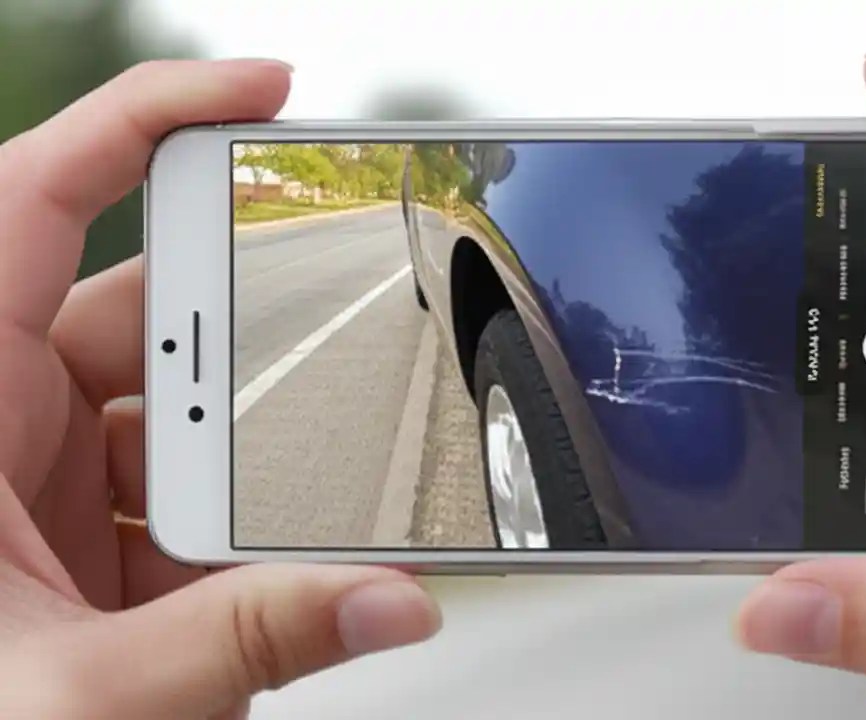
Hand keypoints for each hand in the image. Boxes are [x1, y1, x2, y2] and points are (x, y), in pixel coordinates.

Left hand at [0, 60, 440, 718]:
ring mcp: (48, 483)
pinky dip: (242, 523)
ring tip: (297, 519)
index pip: (33, 202)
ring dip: (252, 462)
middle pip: (146, 315)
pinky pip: (188, 489)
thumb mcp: (87, 695)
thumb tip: (391, 600)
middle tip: (324, 377)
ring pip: (181, 413)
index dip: (141, 117)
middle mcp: (1, 428)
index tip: (259, 92)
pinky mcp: (90, 536)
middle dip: (247, 345)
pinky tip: (274, 571)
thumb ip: (252, 638)